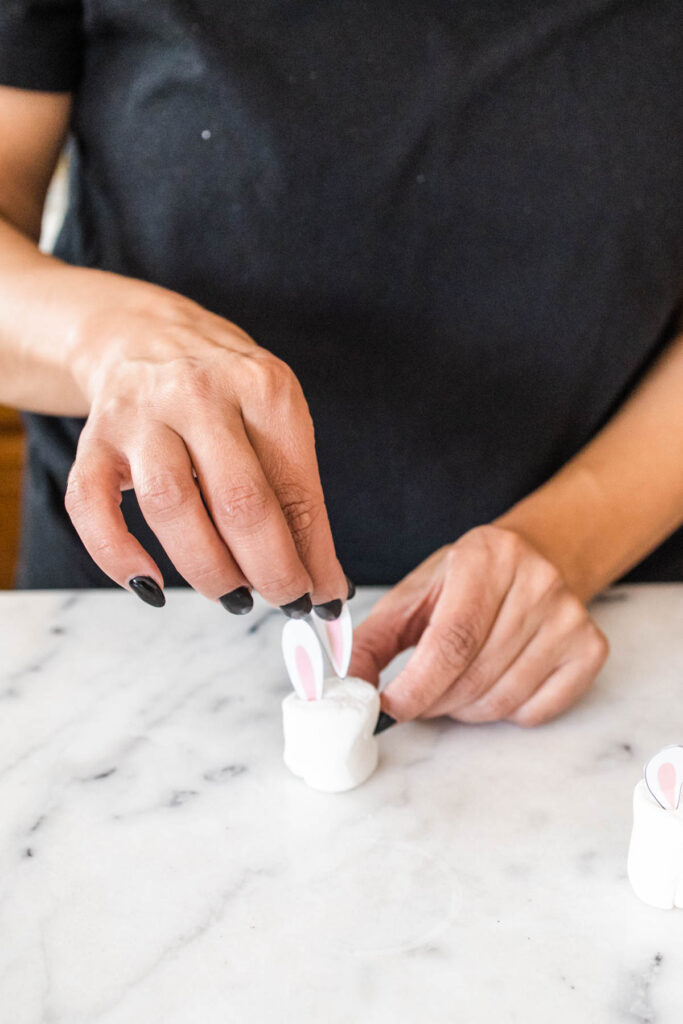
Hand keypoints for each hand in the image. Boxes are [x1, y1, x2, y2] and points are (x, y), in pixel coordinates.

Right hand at [64, 283, 347, 612]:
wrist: (145, 334)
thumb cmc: (223, 388)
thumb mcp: (274, 415)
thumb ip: (295, 491)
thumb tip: (322, 581)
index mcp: (262, 388)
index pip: (296, 489)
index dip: (313, 555)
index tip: (324, 596)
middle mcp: (200, 395)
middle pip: (240, 500)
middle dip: (270, 569)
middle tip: (286, 600)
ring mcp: (141, 416)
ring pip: (172, 505)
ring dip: (209, 568)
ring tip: (235, 595)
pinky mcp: (94, 440)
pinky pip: (93, 507)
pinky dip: (117, 556)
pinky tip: (151, 585)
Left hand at [349, 525, 608, 725]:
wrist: (535, 560)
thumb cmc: (466, 582)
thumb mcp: (414, 596)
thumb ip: (373, 640)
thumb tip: (347, 687)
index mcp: (486, 557)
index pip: (453, 639)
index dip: (418, 685)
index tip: (390, 707)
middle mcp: (536, 581)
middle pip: (475, 675)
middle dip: (435, 701)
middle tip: (418, 697)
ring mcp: (569, 616)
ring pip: (503, 698)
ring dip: (466, 709)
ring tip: (456, 685)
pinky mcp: (590, 648)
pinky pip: (537, 711)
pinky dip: (506, 712)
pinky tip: (496, 681)